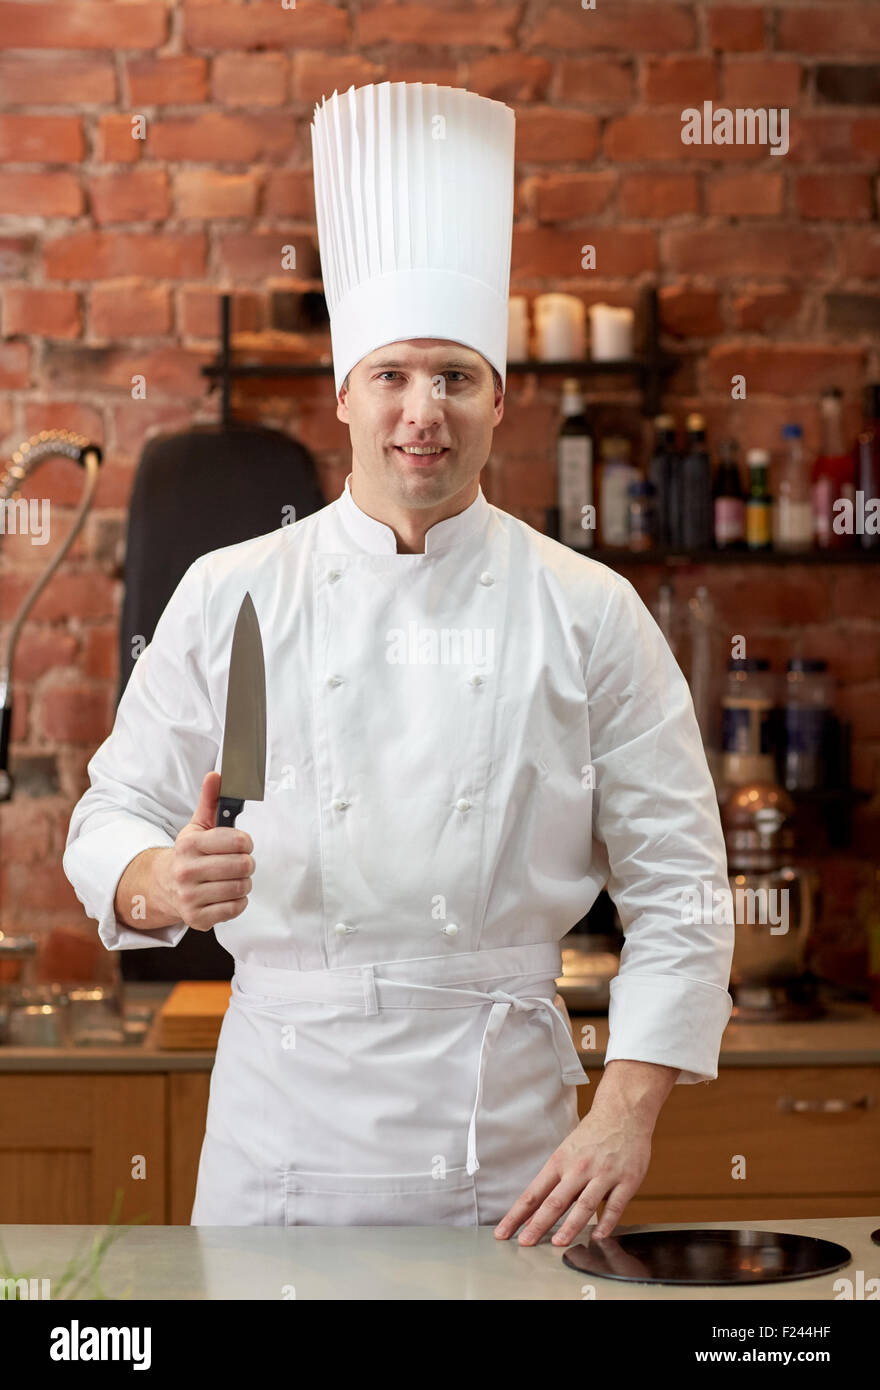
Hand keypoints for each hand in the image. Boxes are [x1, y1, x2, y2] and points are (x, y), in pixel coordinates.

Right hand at [156, 771, 254, 932]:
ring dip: (243, 882)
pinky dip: (238, 901)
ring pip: (241, 887)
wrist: (165, 886)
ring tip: (232, 878)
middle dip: (246, 863)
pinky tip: (226, 894)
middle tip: (239, 863)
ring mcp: (190, 897)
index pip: (238, 841)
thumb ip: (210, 800)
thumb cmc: (191, 854)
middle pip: (243, 866)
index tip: (241, 844)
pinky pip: (235, 908)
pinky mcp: (197, 919)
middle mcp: (185, 871)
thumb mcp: (197, 826)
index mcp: (188, 844)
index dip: (245, 842)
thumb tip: (216, 775)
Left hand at [494, 1100, 652, 1245]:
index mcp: (560, 1162)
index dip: (517, 1215)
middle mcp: (579, 1168)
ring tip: (558, 1243)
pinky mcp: (627, 1180)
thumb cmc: (592, 1134)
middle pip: (555, 1201)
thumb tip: (535, 1212)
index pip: (534, 1193)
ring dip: (570, 1226)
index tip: (504, 1231)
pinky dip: (607, 1222)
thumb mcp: (567, 1152)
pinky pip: (615, 1205)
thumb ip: (556, 1183)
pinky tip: (598, 1236)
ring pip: (584, 1204)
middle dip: (538, 1224)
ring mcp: (604, 1174)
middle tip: (525, 1243)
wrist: (623, 1112)